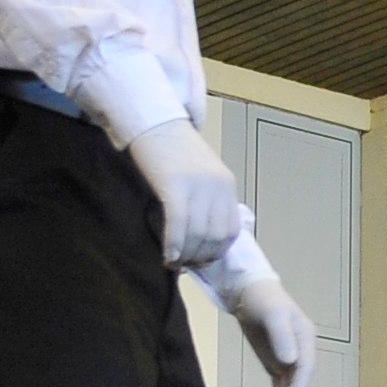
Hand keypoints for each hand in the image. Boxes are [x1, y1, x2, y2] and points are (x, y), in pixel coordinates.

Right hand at [124, 117, 243, 268]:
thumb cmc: (173, 151)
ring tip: (174, 262)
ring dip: (186, 255)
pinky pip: (179, 224)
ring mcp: (197, 186)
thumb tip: (201, 236)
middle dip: (200, 257)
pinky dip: (175, 245)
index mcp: (227, 185)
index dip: (217, 251)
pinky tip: (168, 256)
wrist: (155, 122)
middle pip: (215, 236)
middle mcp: (217, 187)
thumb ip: (206, 200)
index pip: (231, 230)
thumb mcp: (201, 175)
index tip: (202, 261)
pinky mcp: (175, 185)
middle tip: (184, 265)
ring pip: (198, 234)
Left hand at [216, 263, 315, 386]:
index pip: (305, 366)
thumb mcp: (272, 315)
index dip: (300, 386)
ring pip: (289, 386)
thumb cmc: (263, 300)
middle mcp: (301, 351)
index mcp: (305, 338)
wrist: (248, 292)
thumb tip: (290, 362)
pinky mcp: (276, 363)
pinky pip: (279, 386)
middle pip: (299, 380)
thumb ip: (282, 337)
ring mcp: (289, 358)